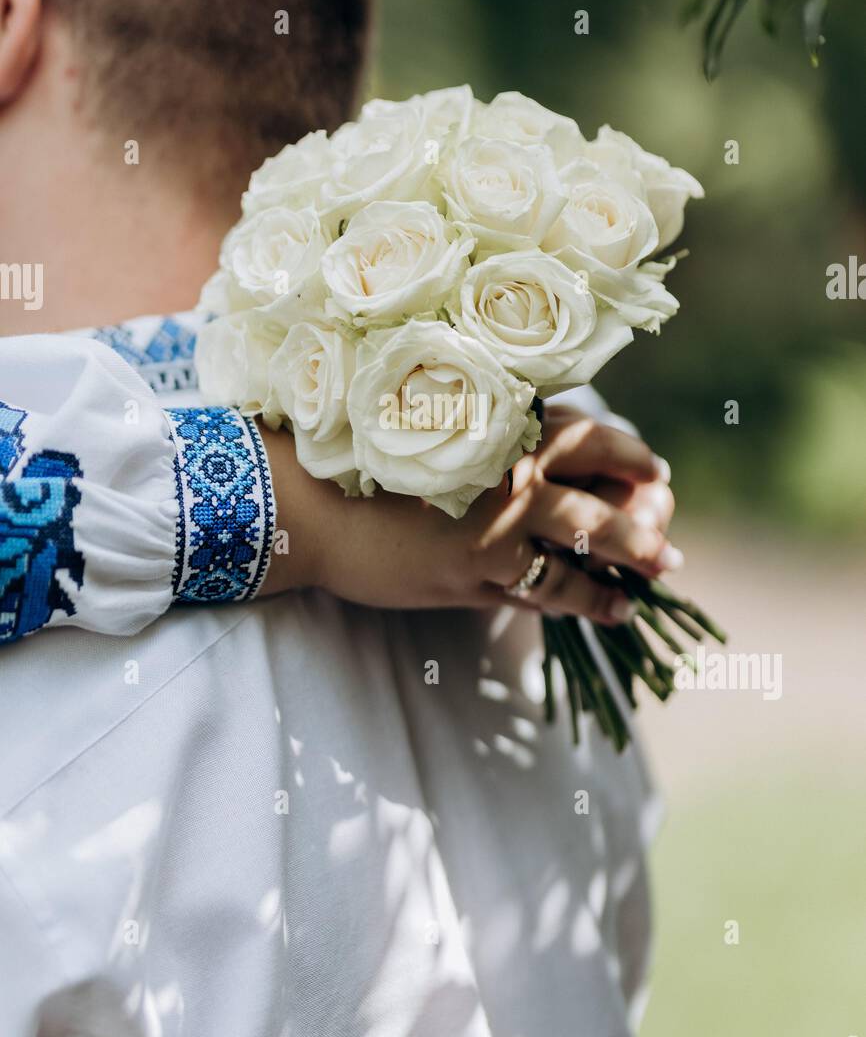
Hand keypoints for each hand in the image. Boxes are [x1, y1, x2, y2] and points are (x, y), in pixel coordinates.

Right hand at [258, 407, 679, 623]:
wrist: (302, 500)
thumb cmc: (362, 453)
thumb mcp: (436, 426)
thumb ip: (494, 437)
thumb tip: (546, 452)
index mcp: (506, 426)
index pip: (596, 441)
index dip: (635, 461)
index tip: (655, 474)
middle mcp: (512, 475)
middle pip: (605, 502)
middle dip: (647, 526)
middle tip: (665, 548)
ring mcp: (496, 530)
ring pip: (584, 555)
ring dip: (626, 573)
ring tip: (649, 587)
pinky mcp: (474, 577)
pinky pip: (544, 592)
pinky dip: (582, 602)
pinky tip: (608, 610)